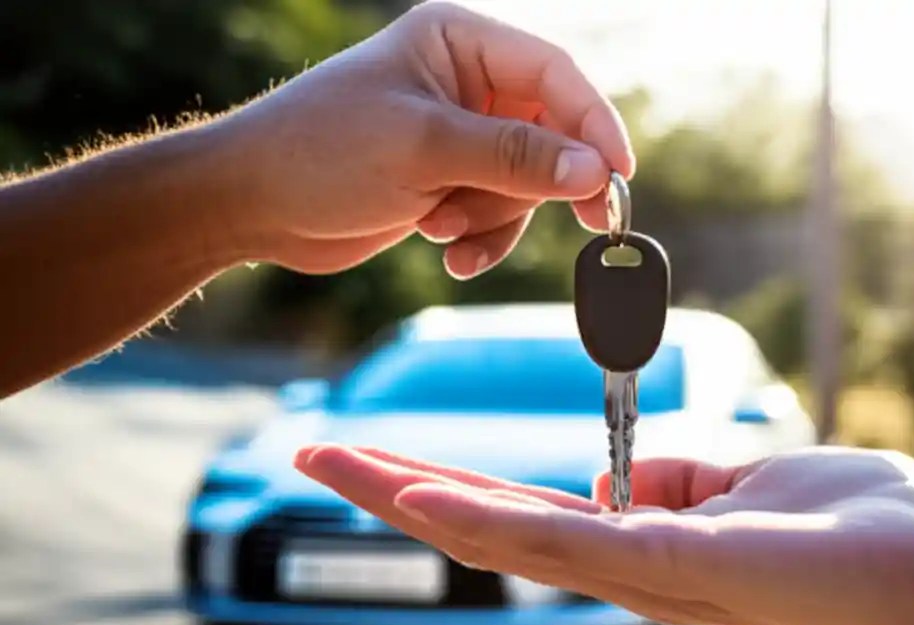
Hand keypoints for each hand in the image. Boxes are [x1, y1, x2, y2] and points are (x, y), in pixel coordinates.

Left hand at [218, 1, 631, 277]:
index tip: (618, 176)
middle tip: (589, 222)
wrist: (250, 205)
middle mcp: (466, 83)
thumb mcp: (424, 148)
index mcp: (460, 42)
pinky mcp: (448, 180)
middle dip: (541, 184)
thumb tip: (595, 172)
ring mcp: (459, 135)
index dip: (594, 124)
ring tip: (441, 225)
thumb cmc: (321, 152)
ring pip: (527, 184)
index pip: (555, 74)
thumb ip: (515, 157)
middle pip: (552, 134)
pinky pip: (498, 213)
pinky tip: (441, 248)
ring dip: (493, 216)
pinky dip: (478, 237)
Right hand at [292, 444, 913, 624]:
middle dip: (399, 491)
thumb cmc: (854, 524)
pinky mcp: (673, 571)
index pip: (521, 513)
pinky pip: (567, 541)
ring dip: (418, 499)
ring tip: (337, 466)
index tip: (378, 455)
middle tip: (313, 454)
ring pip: (508, 538)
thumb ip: (674, 479)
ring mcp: (643, 577)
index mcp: (641, 543)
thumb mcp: (746, 479)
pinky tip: (427, 498)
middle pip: (491, 528)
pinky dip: (490, 520)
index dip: (445, 486)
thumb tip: (621, 470)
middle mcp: (626, 569)